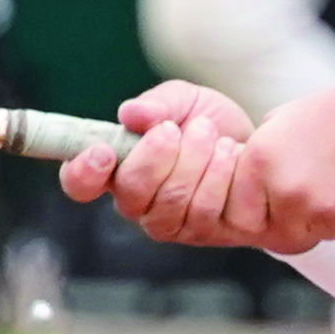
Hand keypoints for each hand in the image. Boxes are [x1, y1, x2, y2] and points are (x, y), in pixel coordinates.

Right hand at [65, 80, 267, 248]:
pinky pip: (202, 211)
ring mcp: (166, 221)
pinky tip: (230, 153)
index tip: (103, 151)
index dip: (82, 172)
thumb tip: (132, 114)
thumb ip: (158, 104)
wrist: (254, 148)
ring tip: (209, 133)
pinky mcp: (199, 232)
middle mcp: (135, 201)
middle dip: (155, 156)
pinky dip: (218, 174)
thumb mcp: (184, 101)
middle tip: (175, 128)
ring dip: (193, 160)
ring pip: (169, 202)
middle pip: (129, 192)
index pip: (79, 183)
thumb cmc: (208, 125)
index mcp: (115, 168)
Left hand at [240, 56, 334, 250]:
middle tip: (325, 191)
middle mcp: (288, 192)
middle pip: (284, 234)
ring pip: (322, 236)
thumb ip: (262, 156)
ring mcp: (325, 213)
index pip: (242, 218)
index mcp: (261, 162)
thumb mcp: (286, 119)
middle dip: (301, 220)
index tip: (278, 206)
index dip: (262, 214)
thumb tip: (248, 184)